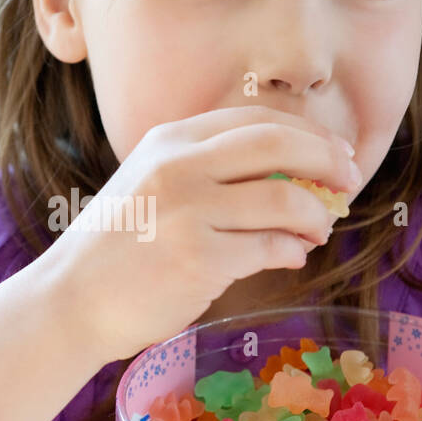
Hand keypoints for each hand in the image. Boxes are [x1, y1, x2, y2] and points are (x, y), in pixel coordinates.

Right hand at [35, 104, 360, 363]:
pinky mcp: (200, 259)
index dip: (306, 133)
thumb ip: (206, 172)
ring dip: (316, 214)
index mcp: (169, 141)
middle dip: (328, 160)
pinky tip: (292, 256)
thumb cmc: (116, 250)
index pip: (254, 119)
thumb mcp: (152, 185)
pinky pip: (271, 247)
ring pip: (285, 197)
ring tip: (318, 230)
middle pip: (278, 143)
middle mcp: (179, 166)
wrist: (71, 301)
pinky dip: (293, 250)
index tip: (335, 152)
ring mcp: (189, 211)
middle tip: (350, 181)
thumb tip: (291, 176)